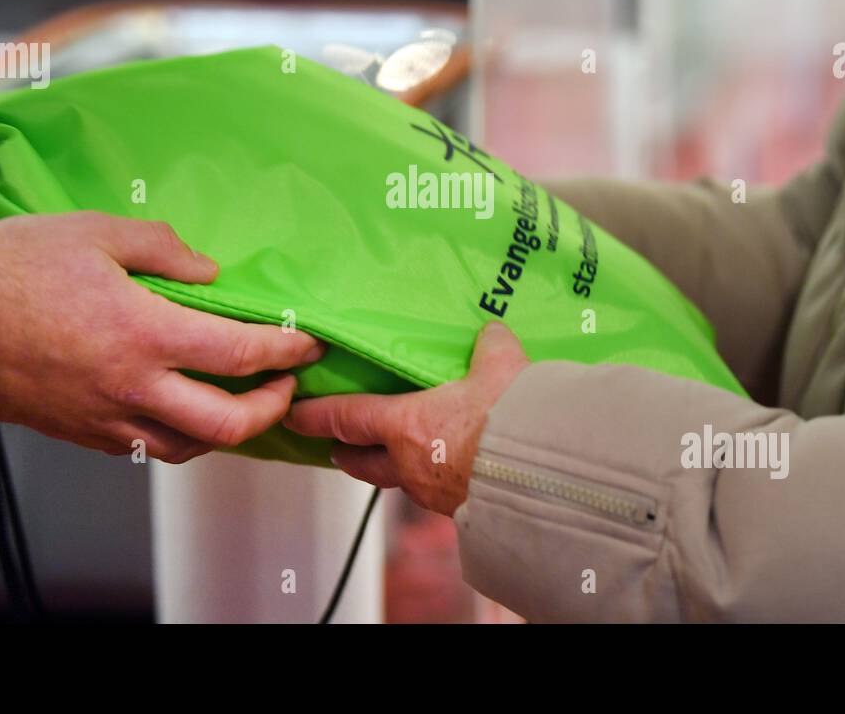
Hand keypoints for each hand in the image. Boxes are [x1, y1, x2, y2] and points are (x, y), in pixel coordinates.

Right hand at [0, 212, 323, 462]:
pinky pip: (150, 449)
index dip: (287, 349)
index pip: (241, 353)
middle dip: (275, 407)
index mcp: (143, 332)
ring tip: (247, 400)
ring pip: (192, 448)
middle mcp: (132, 387)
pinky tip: (188, 409)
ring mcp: (107, 418)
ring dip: (231, 430)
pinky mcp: (84, 434)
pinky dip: (183, 435)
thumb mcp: (95, 233)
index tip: (309, 341)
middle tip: (289, 382)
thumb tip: (210, 272)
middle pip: (230, 423)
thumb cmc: (9, 269)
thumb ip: (164, 249)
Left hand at [284, 323, 528, 514]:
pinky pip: (438, 495)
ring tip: (399, 458)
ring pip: (401, 481)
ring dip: (393, 469)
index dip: (317, 416)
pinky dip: (434, 481)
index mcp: (406, 427)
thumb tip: (490, 333)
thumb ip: (487, 347)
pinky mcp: (465, 510)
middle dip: (347, 455)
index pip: (347, 419)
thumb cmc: (511, 417)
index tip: (296, 416)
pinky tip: (450, 472)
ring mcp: (436, 494)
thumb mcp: (499, 364)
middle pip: (363, 464)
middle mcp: (411, 466)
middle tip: (337, 448)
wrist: (548, 474)